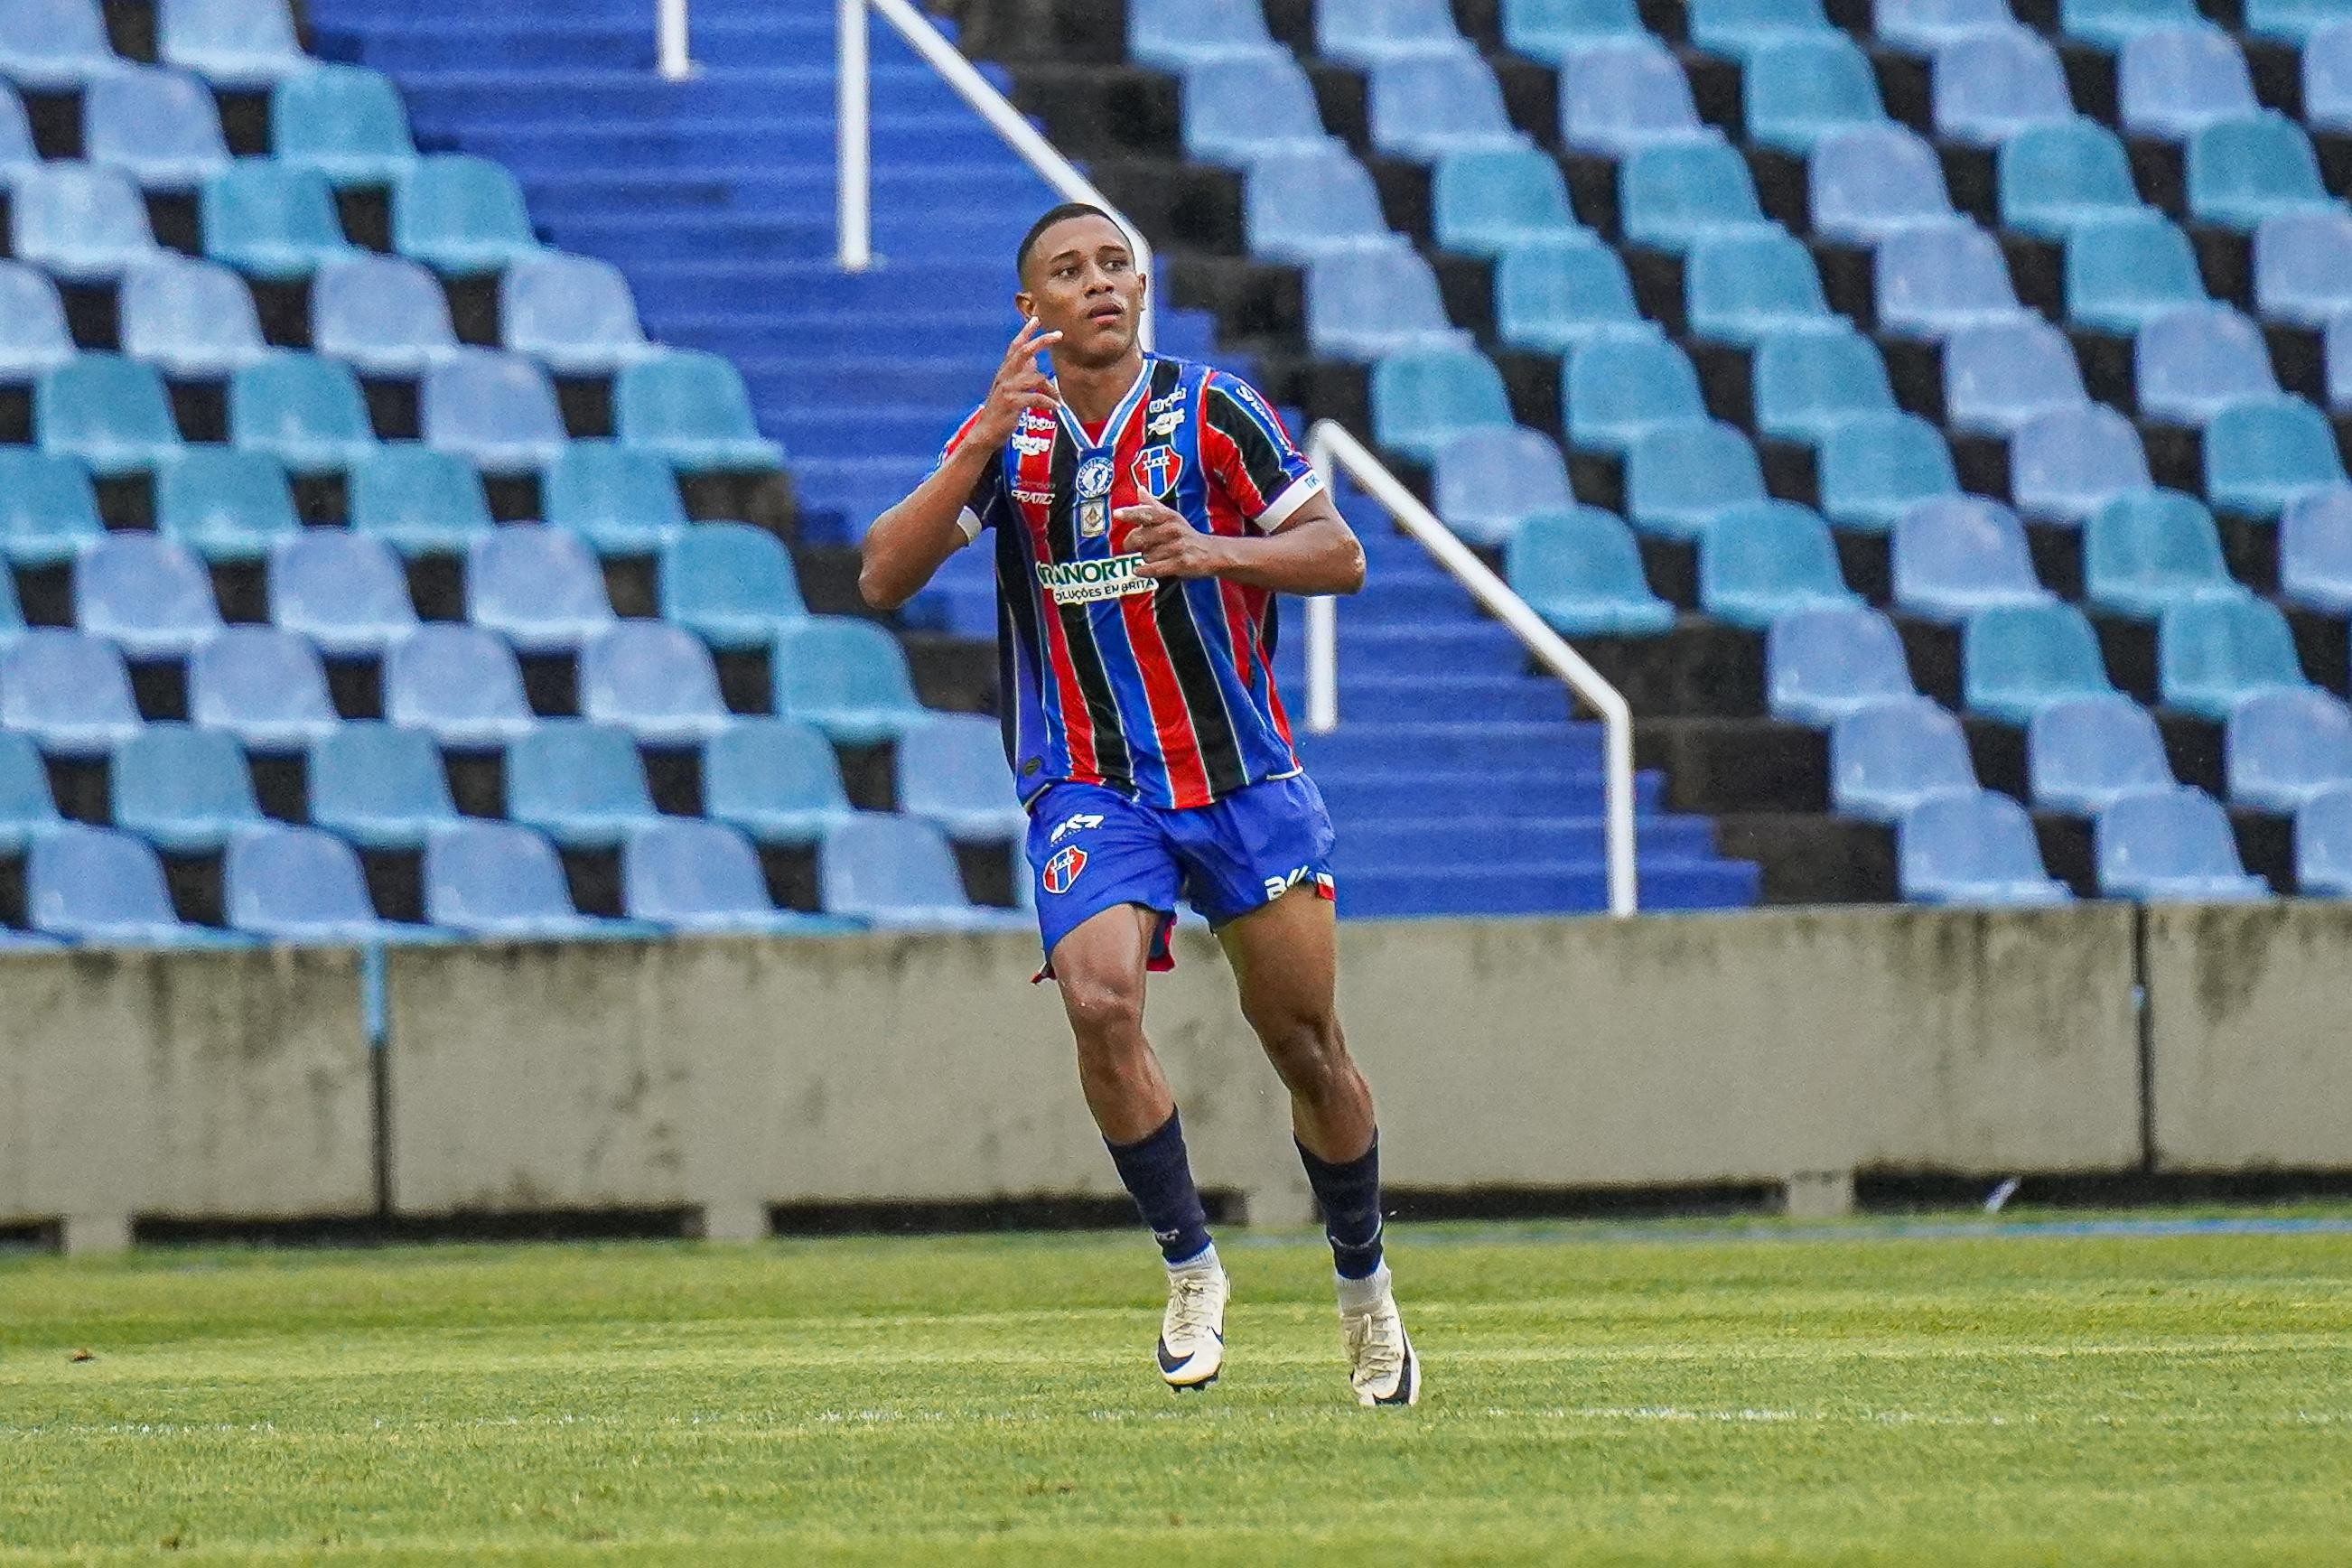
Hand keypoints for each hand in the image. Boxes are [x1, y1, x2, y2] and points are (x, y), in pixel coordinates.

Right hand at [968, 317, 1061, 448]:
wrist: (985, 433)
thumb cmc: (1000, 412)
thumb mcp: (1010, 390)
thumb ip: (1021, 374)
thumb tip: (1035, 361)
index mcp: (1004, 372)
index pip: (1015, 347)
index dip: (1025, 332)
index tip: (1036, 319)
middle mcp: (1004, 376)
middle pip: (1024, 352)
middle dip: (1041, 341)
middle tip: (1058, 334)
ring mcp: (1007, 389)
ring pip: (1035, 378)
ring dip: (1051, 389)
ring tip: (1058, 400)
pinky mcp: (1012, 403)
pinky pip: (1036, 398)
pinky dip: (1048, 403)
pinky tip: (1055, 409)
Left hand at [1120, 501, 1227, 579]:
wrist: (1211, 553)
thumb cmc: (1185, 535)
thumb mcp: (1172, 517)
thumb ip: (1153, 505)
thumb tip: (1140, 489)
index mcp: (1169, 517)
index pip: (1147, 513)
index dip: (1131, 513)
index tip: (1117, 513)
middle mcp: (1173, 529)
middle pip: (1140, 537)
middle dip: (1132, 543)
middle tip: (1131, 545)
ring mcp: (1178, 547)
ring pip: (1146, 555)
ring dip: (1147, 558)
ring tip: (1156, 556)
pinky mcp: (1181, 563)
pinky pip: (1155, 568)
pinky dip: (1144, 571)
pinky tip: (1138, 570)